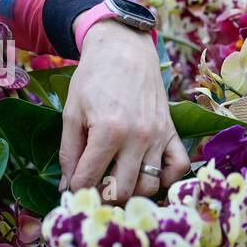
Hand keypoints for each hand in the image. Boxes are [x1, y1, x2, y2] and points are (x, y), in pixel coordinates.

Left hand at [59, 19, 189, 202]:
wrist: (124, 49)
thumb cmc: (93, 79)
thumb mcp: (71, 113)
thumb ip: (69, 152)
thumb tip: (67, 187)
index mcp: (108, 132)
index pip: (89, 180)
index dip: (76, 190)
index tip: (72, 190)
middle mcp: (137, 137)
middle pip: (121, 191)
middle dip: (103, 197)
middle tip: (94, 191)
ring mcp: (158, 136)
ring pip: (149, 186)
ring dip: (132, 192)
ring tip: (117, 183)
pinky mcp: (172, 131)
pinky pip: (179, 167)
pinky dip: (165, 178)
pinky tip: (147, 174)